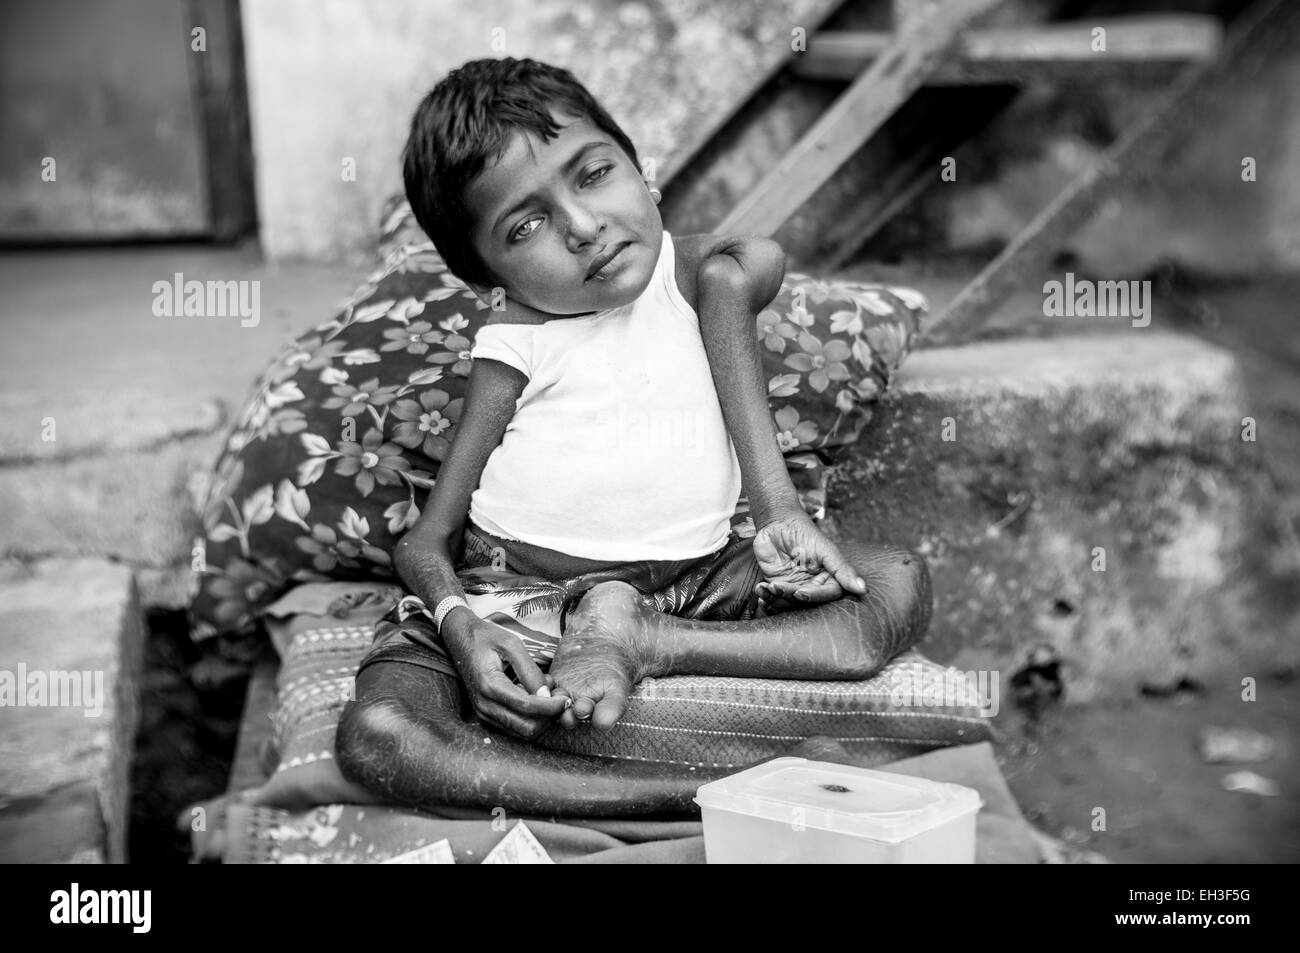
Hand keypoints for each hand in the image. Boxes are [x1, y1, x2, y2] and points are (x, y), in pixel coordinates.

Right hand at [444, 615, 568, 739]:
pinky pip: (514, 727)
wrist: (458, 639)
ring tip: (546, 692)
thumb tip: (546, 694)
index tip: (567, 699)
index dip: (552, 707)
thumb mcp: (511, 644)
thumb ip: (529, 670)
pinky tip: (534, 697)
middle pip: (527, 727)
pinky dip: (530, 718)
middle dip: (549, 716)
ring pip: (522, 732)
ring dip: (541, 718)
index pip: (527, 707)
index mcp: (489, 685)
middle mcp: (484, 705)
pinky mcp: (486, 715)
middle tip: (559, 696)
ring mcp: (483, 713)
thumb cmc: (485, 637)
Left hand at [752, 511, 865, 608]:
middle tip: (779, 587)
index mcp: (828, 578)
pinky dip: (765, 596)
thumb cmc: (805, 533)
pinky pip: (772, 597)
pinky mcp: (776, 584)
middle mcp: (812, 585)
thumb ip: (842, 570)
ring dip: (775, 598)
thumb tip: (864, 590)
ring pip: (787, 602)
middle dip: (790, 597)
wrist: (778, 522)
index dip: (814, 597)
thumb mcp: (826, 550)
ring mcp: (794, 586)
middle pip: (804, 602)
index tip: (800, 592)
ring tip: (767, 587)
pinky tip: (760, 590)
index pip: (826, 595)